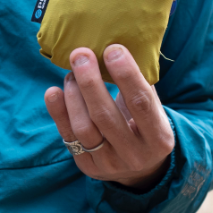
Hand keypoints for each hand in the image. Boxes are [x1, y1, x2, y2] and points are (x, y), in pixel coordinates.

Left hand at [44, 45, 173, 190]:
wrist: (140, 168)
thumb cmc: (145, 124)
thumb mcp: (153, 109)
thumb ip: (141, 84)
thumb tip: (120, 44)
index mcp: (159, 137)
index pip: (141, 103)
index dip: (126, 74)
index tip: (112, 49)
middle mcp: (135, 154)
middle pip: (106, 116)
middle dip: (90, 82)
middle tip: (80, 54)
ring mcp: (109, 164)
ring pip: (84, 128)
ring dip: (73, 95)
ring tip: (70, 73)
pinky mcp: (88, 168)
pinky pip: (68, 138)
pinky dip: (58, 113)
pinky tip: (53, 92)